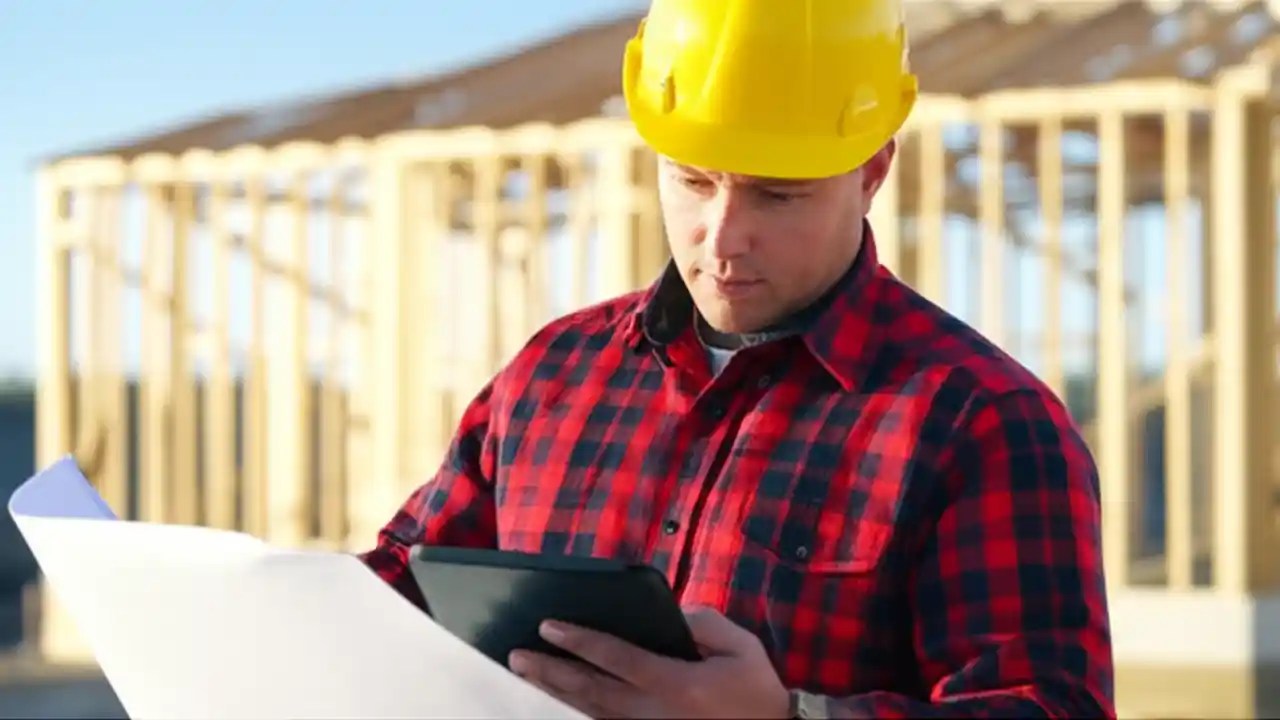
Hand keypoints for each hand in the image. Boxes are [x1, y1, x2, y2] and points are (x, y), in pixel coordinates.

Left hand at [507, 606, 789, 718]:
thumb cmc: (758, 692)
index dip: (579, 640)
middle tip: (517, 654)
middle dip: (550, 670)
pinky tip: (559, 701)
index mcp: (675, 682)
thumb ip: (704, 621)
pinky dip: (579, 713)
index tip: (549, 625)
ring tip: (526, 673)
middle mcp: (653, 711)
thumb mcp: (742, 646)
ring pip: (590, 712)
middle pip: (590, 689)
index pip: (615, 657)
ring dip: (555, 692)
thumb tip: (672, 612)